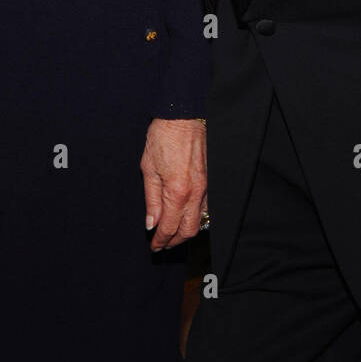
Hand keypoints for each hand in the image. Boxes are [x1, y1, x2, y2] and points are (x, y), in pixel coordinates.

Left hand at [140, 118, 206, 251]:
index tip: (154, 246)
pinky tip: (186, 215)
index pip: (170, 227)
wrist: (184, 115)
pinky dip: (197, 216)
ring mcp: (207, 186)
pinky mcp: (212, 179)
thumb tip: (151, 223)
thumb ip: (151, 199)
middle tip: (162, 244)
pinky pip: (207, 206)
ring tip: (172, 233)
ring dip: (186, 230)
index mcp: (177, 191)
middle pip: (189, 230)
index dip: (161, 241)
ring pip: (201, 220)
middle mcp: (196, 192)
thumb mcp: (149, 168)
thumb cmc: (164, 136)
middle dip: (175, 241)